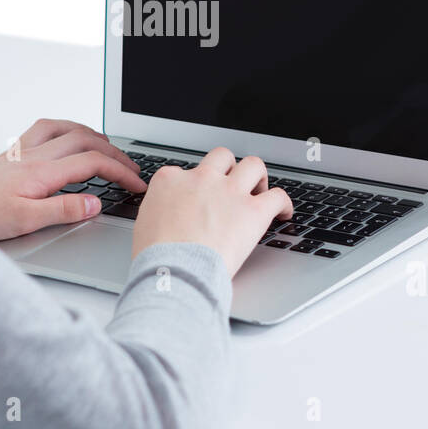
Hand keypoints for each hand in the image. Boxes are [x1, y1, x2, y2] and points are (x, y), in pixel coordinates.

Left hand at [0, 119, 145, 240]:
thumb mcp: (25, 221)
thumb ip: (63, 209)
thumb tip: (96, 202)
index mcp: (42, 171)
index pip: (94, 163)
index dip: (122, 172)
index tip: (138, 185)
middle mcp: (34, 155)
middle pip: (86, 139)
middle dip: (115, 152)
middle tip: (132, 168)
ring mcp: (22, 151)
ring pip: (66, 128)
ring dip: (93, 133)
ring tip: (109, 147)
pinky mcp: (11, 155)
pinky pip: (44, 129)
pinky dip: (65, 128)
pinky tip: (66, 138)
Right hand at [131, 147, 292, 276]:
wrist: (174, 271)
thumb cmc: (156, 257)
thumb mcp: (144, 224)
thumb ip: (158, 212)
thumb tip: (163, 220)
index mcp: (171, 181)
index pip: (186, 171)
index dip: (195, 185)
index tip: (199, 199)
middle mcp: (201, 179)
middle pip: (222, 157)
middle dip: (229, 168)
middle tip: (232, 186)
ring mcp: (228, 192)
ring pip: (253, 165)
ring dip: (258, 177)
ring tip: (260, 190)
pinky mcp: (253, 211)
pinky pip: (278, 196)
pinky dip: (284, 203)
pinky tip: (283, 213)